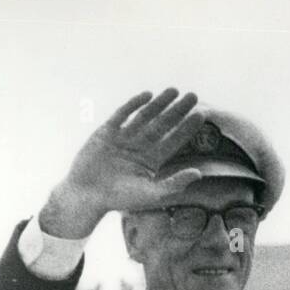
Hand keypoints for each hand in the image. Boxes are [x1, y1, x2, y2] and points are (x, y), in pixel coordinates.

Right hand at [41, 88, 205, 238]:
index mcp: (152, 161)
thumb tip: (200, 174)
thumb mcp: (153, 193)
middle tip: (194, 96)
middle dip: (178, 110)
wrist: (88, 195)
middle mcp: (140, 147)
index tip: (202, 115)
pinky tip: (148, 94)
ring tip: (174, 90)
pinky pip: (123, 114)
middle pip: (163, 125)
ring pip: (145, 116)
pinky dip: (134, 104)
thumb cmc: (121, 199)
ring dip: (160, 103)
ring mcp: (124, 138)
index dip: (187, 128)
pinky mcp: (107, 132)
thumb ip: (175, 183)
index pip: (174, 141)